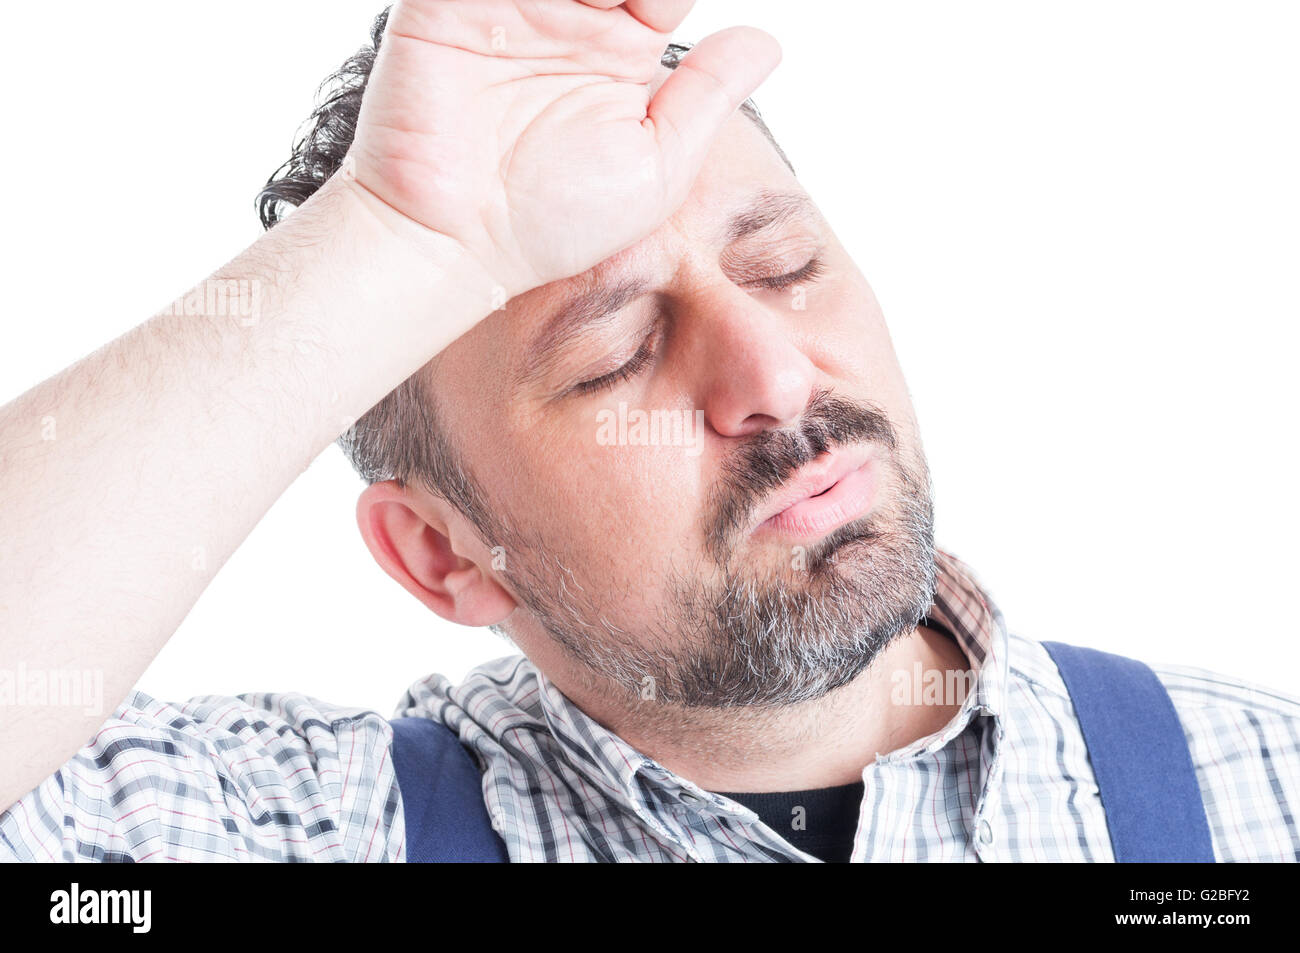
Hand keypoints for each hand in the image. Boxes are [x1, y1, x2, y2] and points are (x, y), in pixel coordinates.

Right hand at [347, 0, 780, 296]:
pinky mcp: (448, 2)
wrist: (458, 243)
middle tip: (623, 5)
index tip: (666, 10)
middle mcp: (570, 15)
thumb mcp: (656, 166)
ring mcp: (510, 4)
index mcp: (622, 47)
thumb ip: (707, 96)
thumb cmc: (554, 223)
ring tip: (597, 3)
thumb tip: (768, 41)